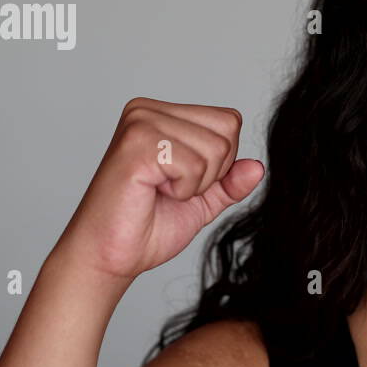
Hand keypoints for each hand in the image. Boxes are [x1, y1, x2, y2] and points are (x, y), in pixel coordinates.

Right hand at [55, 97, 263, 280]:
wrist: (109, 256)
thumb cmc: (147, 227)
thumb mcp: (203, 201)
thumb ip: (230, 182)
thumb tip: (258, 167)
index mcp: (162, 114)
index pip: (229, 121)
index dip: (220, 163)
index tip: (182, 181)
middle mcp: (148, 110)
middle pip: (228, 130)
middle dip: (212, 173)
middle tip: (170, 189)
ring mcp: (140, 123)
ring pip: (215, 148)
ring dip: (195, 184)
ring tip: (160, 191)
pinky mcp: (136, 145)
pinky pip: (194, 164)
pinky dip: (183, 189)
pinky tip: (153, 193)